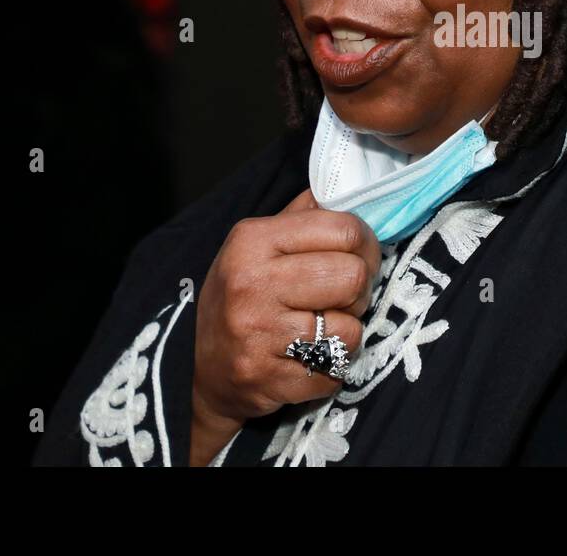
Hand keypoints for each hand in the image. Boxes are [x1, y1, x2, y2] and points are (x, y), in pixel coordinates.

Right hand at [190, 187, 379, 464]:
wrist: (201, 370)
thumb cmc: (242, 296)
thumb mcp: (259, 244)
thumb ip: (304, 214)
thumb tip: (351, 186)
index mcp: (253, 240)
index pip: (344, 229)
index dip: (365, 244)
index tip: (358, 257)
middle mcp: (252, 284)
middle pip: (353, 277)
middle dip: (359, 290)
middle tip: (343, 297)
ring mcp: (259, 335)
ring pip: (350, 330)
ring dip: (346, 334)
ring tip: (322, 329)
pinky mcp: (269, 379)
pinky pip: (335, 372)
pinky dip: (330, 370)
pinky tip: (307, 359)